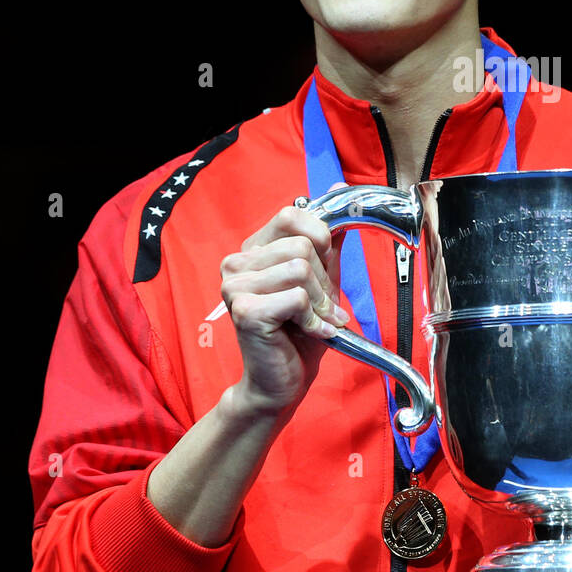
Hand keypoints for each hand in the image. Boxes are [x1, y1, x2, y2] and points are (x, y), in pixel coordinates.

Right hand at [220, 202, 350, 415]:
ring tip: (315, 321)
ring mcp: (234, 286)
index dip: (319, 238)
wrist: (282, 381)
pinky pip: (296, 297)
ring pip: (300, 269)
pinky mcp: (243, 310)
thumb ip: (327, 240)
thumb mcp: (321, 279)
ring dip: (319, 302)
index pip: (292, 215)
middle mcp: (237, 263)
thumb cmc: (299, 332)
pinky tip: (309, 332)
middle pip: (301, 245)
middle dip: (323, 281)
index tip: (324, 267)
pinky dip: (313, 318)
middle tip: (320, 308)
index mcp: (254, 249)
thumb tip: (337, 191)